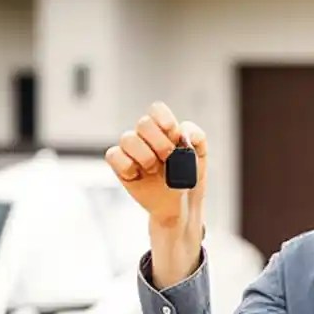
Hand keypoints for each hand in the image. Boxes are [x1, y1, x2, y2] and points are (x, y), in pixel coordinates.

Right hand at [105, 101, 207, 288]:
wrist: (180, 204)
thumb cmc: (188, 176)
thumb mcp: (200, 154)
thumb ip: (196, 136)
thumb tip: (182, 131)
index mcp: (164, 128)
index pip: (156, 110)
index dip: (163, 119)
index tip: (173, 133)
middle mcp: (146, 136)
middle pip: (143, 123)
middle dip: (160, 142)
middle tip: (169, 158)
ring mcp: (132, 151)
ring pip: (127, 138)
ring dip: (145, 156)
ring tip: (155, 170)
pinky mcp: (121, 167)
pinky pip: (113, 155)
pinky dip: (127, 165)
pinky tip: (139, 175)